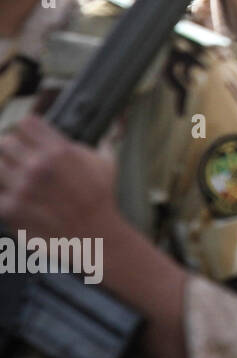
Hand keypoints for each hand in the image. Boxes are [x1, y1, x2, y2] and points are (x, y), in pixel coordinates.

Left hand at [0, 115, 124, 240]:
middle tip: (19, 159)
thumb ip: (90, 144)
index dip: (28, 130)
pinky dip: (5, 192)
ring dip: (5, 170)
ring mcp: (21, 188)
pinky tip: (16, 195)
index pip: (26, 123)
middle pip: (5, 141)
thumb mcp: (105, 162)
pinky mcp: (9, 208)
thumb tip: (96, 130)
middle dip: (13, 149)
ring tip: (15, 177)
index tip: (29, 138)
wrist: (95, 234)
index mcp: (59, 150)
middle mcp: (37, 166)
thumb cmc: (101, 198)